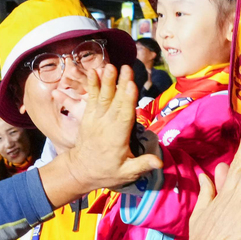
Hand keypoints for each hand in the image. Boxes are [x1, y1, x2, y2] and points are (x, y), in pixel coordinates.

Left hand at [52, 64, 159, 197]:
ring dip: (107, 81)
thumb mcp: (126, 173)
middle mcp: (106, 125)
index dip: (128, 100)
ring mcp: (96, 119)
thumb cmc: (107, 171)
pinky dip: (93, 85)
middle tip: (126, 68)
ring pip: (103, 97)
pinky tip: (94, 72)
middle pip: (115, 102)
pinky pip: (91, 98)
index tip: (132, 85)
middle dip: (121, 84)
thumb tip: (160, 162)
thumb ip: (142, 165)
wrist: (81, 170)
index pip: (124, 116)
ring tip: (109, 66)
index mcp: (117, 138)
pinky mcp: (89, 115)